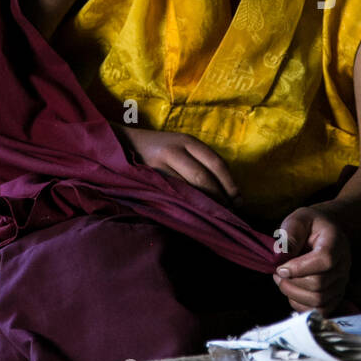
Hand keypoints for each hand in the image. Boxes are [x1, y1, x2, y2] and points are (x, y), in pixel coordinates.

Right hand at [114, 125, 240, 205]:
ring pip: (185, 188)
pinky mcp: (146, 177)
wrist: (122, 143)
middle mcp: (174, 150)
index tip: (238, 201)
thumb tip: (227, 192)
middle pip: (203, 177)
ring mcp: (158, 164)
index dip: (229, 184)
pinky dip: (182, 206)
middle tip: (227, 215)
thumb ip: (199, 163)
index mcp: (188, 141)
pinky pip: (168, 195)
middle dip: (217, 198)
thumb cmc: (158, 149)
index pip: (216, 163)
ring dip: (201, 205)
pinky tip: (189, 215)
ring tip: (212, 219)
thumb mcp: (180, 147)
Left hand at [273, 206, 351, 315]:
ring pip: (319, 300)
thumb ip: (290, 234)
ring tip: (283, 281)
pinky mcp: (336, 295)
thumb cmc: (310, 226)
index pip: (324, 259)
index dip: (299, 268)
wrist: (325, 232)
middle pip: (319, 284)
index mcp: (336, 241)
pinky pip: (321, 310)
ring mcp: (342, 281)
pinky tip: (293, 291)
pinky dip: (302, 305)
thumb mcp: (298, 220)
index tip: (281, 267)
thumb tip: (280, 255)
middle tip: (277, 273)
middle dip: (292, 282)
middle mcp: (343, 264)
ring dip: (294, 294)